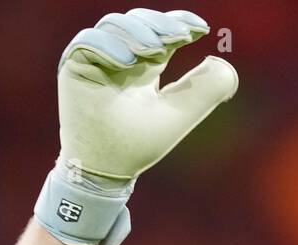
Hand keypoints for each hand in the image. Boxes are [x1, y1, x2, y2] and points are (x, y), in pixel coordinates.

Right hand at [33, 9, 237, 244]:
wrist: (107, 170)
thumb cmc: (138, 145)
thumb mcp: (179, 115)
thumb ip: (203, 90)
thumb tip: (223, 63)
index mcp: (145, 67)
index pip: (162, 33)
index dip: (179, 23)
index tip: (200, 28)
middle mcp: (121, 58)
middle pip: (140, 22)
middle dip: (161, 24)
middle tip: (181, 35)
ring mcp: (97, 59)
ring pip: (115, 25)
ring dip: (138, 32)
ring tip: (156, 50)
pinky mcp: (75, 65)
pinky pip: (88, 41)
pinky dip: (109, 46)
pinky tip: (128, 61)